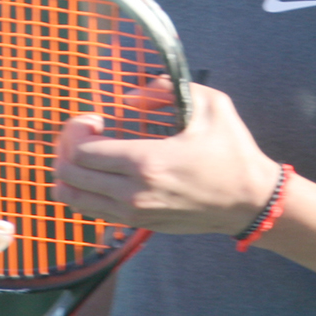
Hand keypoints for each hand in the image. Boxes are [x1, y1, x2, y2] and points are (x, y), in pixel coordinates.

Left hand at [52, 82, 281, 235]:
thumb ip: (165, 89)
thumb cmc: (231, 151)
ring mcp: (134, 214)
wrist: (250, 201)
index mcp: (147, 162)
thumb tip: (130, 98)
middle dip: (65, 150)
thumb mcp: (209, 104)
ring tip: (86, 156)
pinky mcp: (139, 226)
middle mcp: (134, 193)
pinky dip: (83, 194)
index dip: (76, 131)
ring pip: (73, 200)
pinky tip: (100, 175)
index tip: (94, 119)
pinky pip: (92, 212)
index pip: (82, 152)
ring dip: (68, 175)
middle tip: (84, 134)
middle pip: (69, 176)